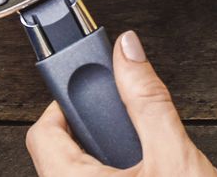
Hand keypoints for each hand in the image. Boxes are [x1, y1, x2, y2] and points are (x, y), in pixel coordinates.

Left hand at [26, 31, 216, 176]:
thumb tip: (128, 52)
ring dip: (106, 151)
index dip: (68, 100)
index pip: (42, 131)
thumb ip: (148, 100)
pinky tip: (146, 170)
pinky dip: (115, 169)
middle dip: (92, 127)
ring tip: (140, 148)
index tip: (95, 86)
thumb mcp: (174, 156)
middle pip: (58, 148)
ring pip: (77, 169)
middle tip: (122, 118)